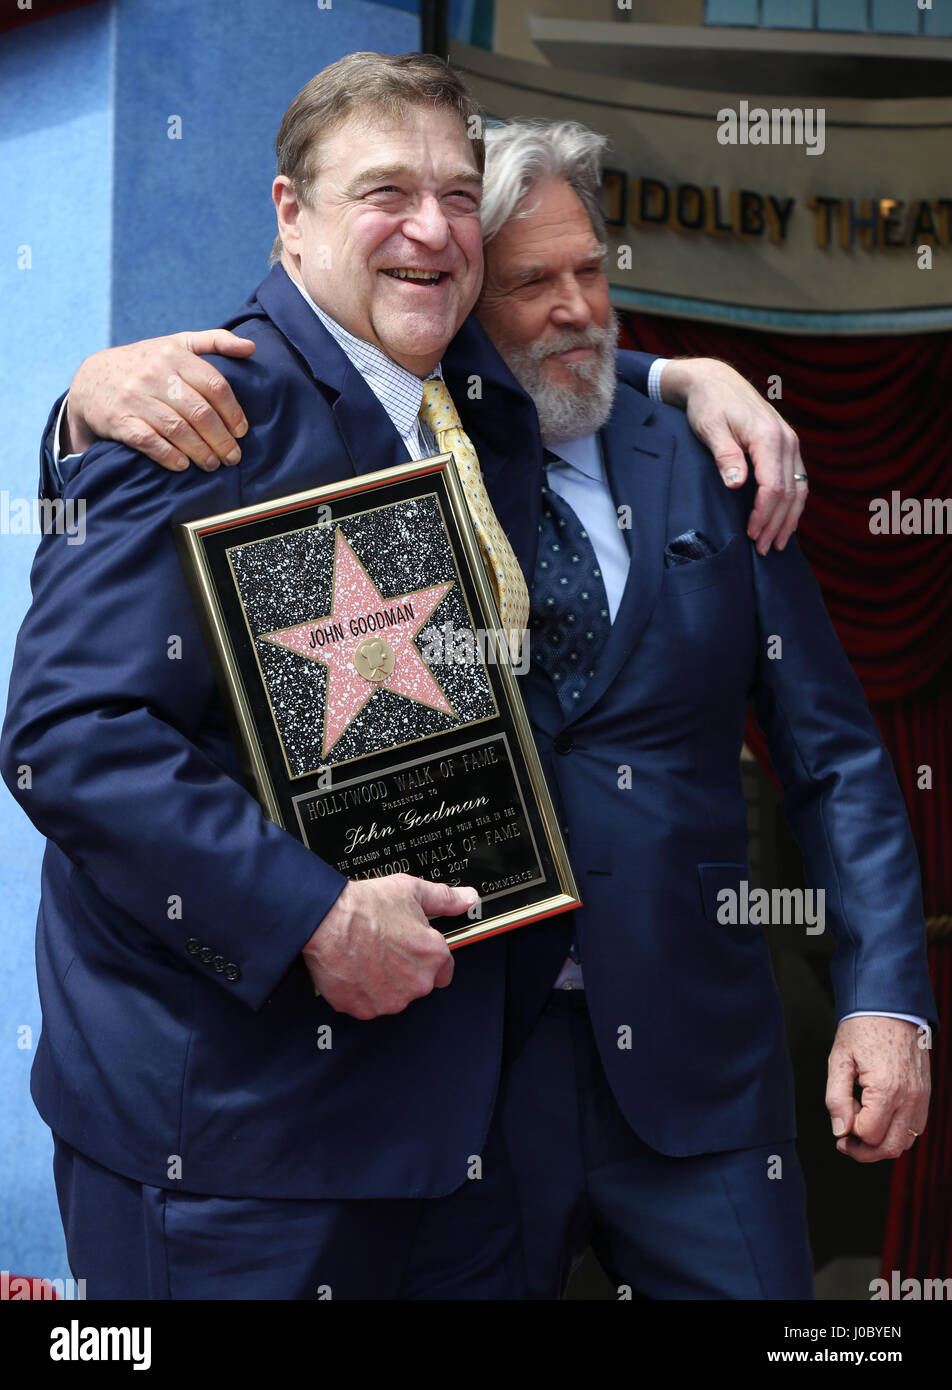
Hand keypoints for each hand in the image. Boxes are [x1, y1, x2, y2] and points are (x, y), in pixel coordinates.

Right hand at [64, 330, 255, 470]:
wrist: (92, 380)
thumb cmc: (146, 364)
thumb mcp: (176, 344)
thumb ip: (214, 342)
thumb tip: (251, 346)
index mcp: (174, 354)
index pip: (214, 385)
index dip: (232, 412)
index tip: (242, 431)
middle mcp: (154, 373)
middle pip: (199, 412)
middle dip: (221, 439)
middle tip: (233, 457)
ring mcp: (135, 397)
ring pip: (178, 429)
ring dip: (200, 452)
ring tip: (213, 464)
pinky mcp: (119, 420)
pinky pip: (150, 442)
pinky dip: (170, 456)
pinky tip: (183, 465)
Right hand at [301, 874, 477, 1019]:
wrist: (325, 920)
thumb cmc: (365, 906)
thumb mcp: (411, 891)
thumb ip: (445, 899)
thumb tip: (467, 899)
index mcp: (433, 957)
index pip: (444, 971)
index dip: (427, 958)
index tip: (413, 949)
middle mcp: (416, 983)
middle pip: (417, 984)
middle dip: (404, 970)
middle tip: (385, 948)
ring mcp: (389, 1000)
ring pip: (392, 996)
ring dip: (383, 983)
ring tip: (367, 956)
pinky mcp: (363, 1009)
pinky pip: (367, 1004)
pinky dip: (361, 991)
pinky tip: (354, 969)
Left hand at [659, 357, 806, 555]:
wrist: (715, 380)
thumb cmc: (708, 404)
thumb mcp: (710, 427)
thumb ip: (725, 456)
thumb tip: (737, 484)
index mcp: (767, 437)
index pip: (773, 487)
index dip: (763, 515)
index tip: (751, 534)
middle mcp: (786, 439)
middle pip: (789, 492)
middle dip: (776, 524)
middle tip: (762, 549)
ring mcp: (790, 441)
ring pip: (799, 487)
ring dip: (789, 518)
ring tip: (776, 543)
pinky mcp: (787, 444)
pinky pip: (798, 478)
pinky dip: (793, 503)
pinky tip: (785, 520)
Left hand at [825, 1016, 930, 1162]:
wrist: (891, 1007)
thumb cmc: (862, 1029)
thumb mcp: (839, 1060)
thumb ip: (836, 1098)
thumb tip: (840, 1131)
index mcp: (887, 1089)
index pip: (868, 1134)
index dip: (849, 1132)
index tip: (840, 1115)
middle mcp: (910, 1097)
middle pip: (890, 1148)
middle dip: (864, 1151)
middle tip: (845, 1140)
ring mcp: (921, 1097)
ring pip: (905, 1142)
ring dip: (881, 1143)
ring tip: (861, 1126)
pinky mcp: (925, 1094)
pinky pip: (915, 1128)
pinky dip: (897, 1132)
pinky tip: (879, 1118)